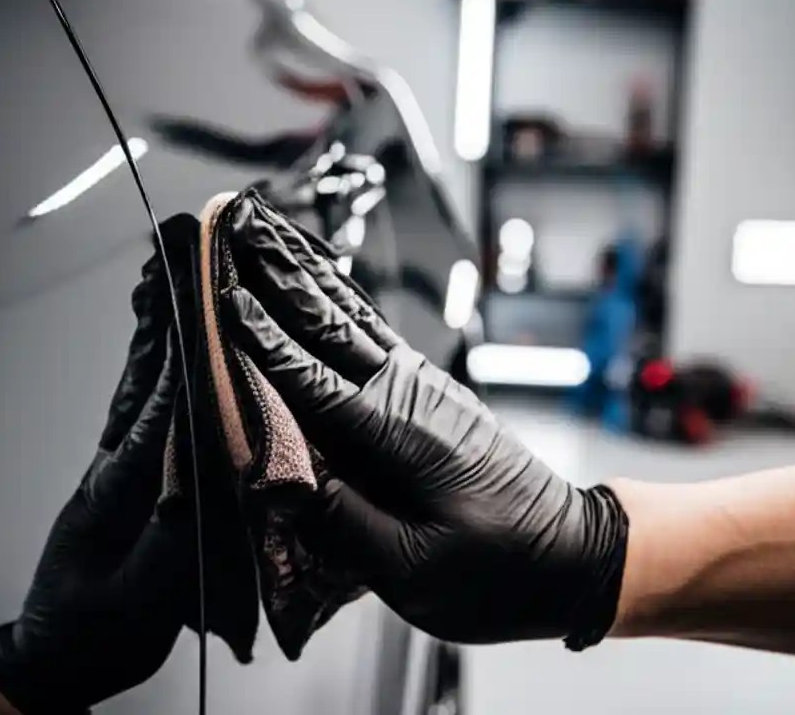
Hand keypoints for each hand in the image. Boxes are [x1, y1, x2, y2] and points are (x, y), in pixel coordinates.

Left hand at [0, 234, 194, 712]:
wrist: (56, 659)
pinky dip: (154, 371)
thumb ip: (169, 545)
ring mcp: (116, 473)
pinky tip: (165, 347)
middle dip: (163, 317)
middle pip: (141, 381)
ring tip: (167, 278)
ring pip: (137, 390)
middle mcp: (115, 470)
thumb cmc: (94, 634)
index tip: (193, 301)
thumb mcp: (136, 602)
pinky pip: (142, 415)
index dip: (176, 353)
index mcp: (118, 492)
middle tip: (177, 257)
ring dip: (154, 332)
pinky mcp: (124, 483)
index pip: (154, 410)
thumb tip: (201, 485)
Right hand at [222, 214, 628, 647]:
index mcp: (396, 435)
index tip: (220, 294)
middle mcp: (408, 397)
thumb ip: (344, 523)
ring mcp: (422, 389)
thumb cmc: (498, 572)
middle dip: (276, 271)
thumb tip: (279, 482)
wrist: (574, 558)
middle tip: (237, 222)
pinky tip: (324, 280)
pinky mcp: (431, 395)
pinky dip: (341, 298)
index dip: (260, 337)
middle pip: (328, 322)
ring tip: (268, 230)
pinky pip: (373, 333)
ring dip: (305, 271)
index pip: (311, 377)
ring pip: (351, 316)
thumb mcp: (413, 570)